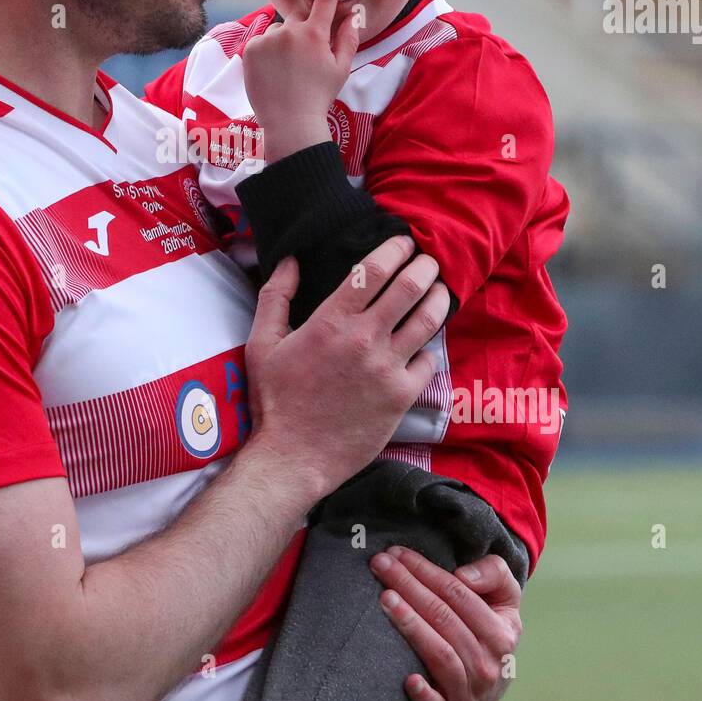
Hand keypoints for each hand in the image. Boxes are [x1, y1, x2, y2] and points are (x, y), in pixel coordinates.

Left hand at [242, 0, 360, 162]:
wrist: (289, 122)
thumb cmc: (319, 96)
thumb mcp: (342, 69)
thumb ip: (349, 38)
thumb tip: (352, 15)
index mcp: (314, 33)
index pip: (324, 0)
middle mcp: (289, 31)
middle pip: (298, 18)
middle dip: (304, 31)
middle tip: (304, 57)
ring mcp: (266, 39)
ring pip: (278, 30)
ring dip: (283, 40)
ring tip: (286, 67)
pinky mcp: (250, 49)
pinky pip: (261, 41)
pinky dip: (266, 51)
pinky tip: (272, 70)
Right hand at [243, 236, 451, 501]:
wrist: (293, 457)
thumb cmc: (274, 401)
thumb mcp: (261, 343)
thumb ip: (276, 296)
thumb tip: (292, 260)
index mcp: (331, 321)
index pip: (373, 269)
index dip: (394, 249)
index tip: (403, 242)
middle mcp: (364, 339)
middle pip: (410, 287)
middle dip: (425, 266)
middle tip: (428, 261)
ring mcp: (387, 368)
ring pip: (429, 320)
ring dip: (439, 298)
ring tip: (440, 290)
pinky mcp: (402, 396)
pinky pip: (429, 361)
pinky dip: (430, 346)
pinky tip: (425, 341)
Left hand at [370, 549, 522, 700]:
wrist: (487, 690)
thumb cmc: (487, 633)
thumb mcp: (503, 601)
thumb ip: (494, 574)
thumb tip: (463, 574)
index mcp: (502, 632)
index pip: (458, 593)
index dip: (426, 570)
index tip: (397, 553)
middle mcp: (488, 664)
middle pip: (443, 617)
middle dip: (409, 586)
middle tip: (380, 565)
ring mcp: (468, 692)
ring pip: (439, 653)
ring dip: (410, 624)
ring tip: (384, 599)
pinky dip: (422, 693)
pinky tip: (406, 678)